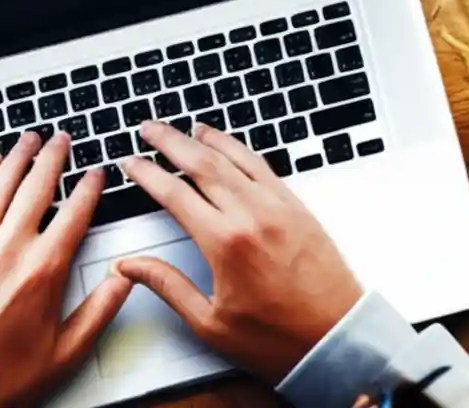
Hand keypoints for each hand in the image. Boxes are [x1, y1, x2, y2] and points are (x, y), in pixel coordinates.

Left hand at [0, 132, 133, 406]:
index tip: (97, 172)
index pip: (73, 215)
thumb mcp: (66, 353)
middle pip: (34, 190)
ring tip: (29, 139)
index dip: (89, 188)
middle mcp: (8, 252)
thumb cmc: (4, 376)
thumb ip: (100, 311)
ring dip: (16, 159)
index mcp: (42, 273)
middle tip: (62, 138)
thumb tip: (125, 278)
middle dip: (52, 159)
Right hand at [116, 122, 362, 383]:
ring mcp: (278, 207)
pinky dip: (240, 150)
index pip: (174, 193)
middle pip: (201, 163)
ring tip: (185, 128)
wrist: (338, 340)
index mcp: (225, 243)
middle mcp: (252, 215)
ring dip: (205, 139)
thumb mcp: (210, 323)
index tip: (131, 163)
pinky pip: (263, 166)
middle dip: (170, 142)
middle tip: (149, 129)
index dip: (147, 173)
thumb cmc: (279, 339)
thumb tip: (130, 267)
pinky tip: (229, 146)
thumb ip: (167, 286)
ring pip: (234, 157)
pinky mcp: (298, 208)